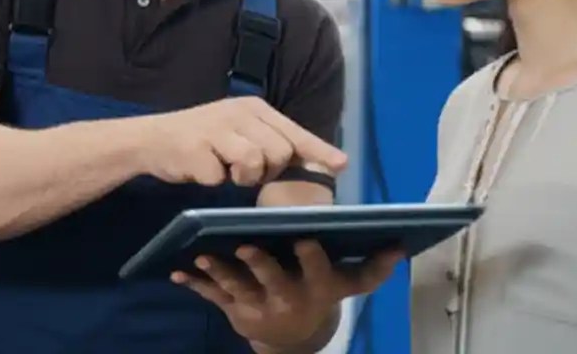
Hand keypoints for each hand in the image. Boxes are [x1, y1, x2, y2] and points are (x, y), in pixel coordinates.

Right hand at [136, 97, 346, 186]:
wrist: (152, 139)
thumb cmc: (202, 139)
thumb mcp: (239, 132)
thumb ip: (271, 143)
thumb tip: (310, 161)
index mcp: (253, 108)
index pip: (294, 131)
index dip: (318, 150)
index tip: (341, 165)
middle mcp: (238, 114)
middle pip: (278, 152)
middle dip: (266, 170)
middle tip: (243, 169)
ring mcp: (216, 129)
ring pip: (254, 163)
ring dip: (241, 177)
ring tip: (223, 168)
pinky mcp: (196, 149)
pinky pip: (219, 178)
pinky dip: (211, 181)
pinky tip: (200, 169)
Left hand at [172, 241, 402, 350]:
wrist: (292, 338)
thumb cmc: (321, 295)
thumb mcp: (347, 286)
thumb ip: (372, 268)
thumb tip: (401, 246)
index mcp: (315, 287)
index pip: (316, 270)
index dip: (310, 258)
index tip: (304, 237)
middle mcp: (286, 297)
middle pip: (272, 279)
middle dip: (259, 264)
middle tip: (246, 245)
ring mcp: (256, 304)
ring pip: (236, 286)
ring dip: (219, 272)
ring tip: (203, 256)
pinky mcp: (232, 308)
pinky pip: (211, 296)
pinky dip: (193, 283)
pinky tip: (175, 271)